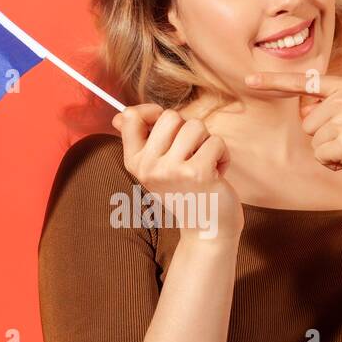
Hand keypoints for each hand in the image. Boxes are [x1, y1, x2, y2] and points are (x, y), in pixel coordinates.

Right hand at [111, 104, 243, 242]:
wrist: (206, 230)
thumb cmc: (185, 192)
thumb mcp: (155, 168)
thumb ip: (140, 139)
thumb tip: (120, 115)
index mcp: (134, 162)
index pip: (131, 117)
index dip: (152, 111)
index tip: (167, 127)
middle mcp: (148, 167)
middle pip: (170, 117)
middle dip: (188, 131)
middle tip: (191, 155)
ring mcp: (172, 171)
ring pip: (196, 126)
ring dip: (207, 143)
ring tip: (204, 165)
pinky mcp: (197, 173)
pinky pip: (215, 142)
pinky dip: (222, 155)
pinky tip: (216, 174)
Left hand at [243, 71, 341, 186]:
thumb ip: (335, 104)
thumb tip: (304, 112)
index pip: (304, 82)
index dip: (273, 82)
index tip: (248, 80)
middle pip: (307, 123)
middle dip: (325, 137)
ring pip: (314, 141)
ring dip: (331, 151)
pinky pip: (321, 156)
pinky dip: (335, 164)